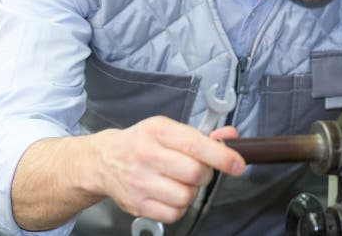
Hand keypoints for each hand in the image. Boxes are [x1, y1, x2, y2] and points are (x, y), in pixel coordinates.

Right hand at [92, 116, 243, 222]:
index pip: (196, 145)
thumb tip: (231, 135)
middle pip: (194, 173)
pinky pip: (173, 214)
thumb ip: (201, 134)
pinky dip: (179, 207)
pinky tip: (171, 195)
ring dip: (191, 191)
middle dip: (205, 174)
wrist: (103, 161)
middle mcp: (147, 155)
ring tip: (180, 182)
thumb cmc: (141, 142)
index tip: (238, 164)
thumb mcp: (168, 128)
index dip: (222, 156)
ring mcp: (140, 182)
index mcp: (158, 131)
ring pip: (186, 196)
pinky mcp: (136, 204)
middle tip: (198, 170)